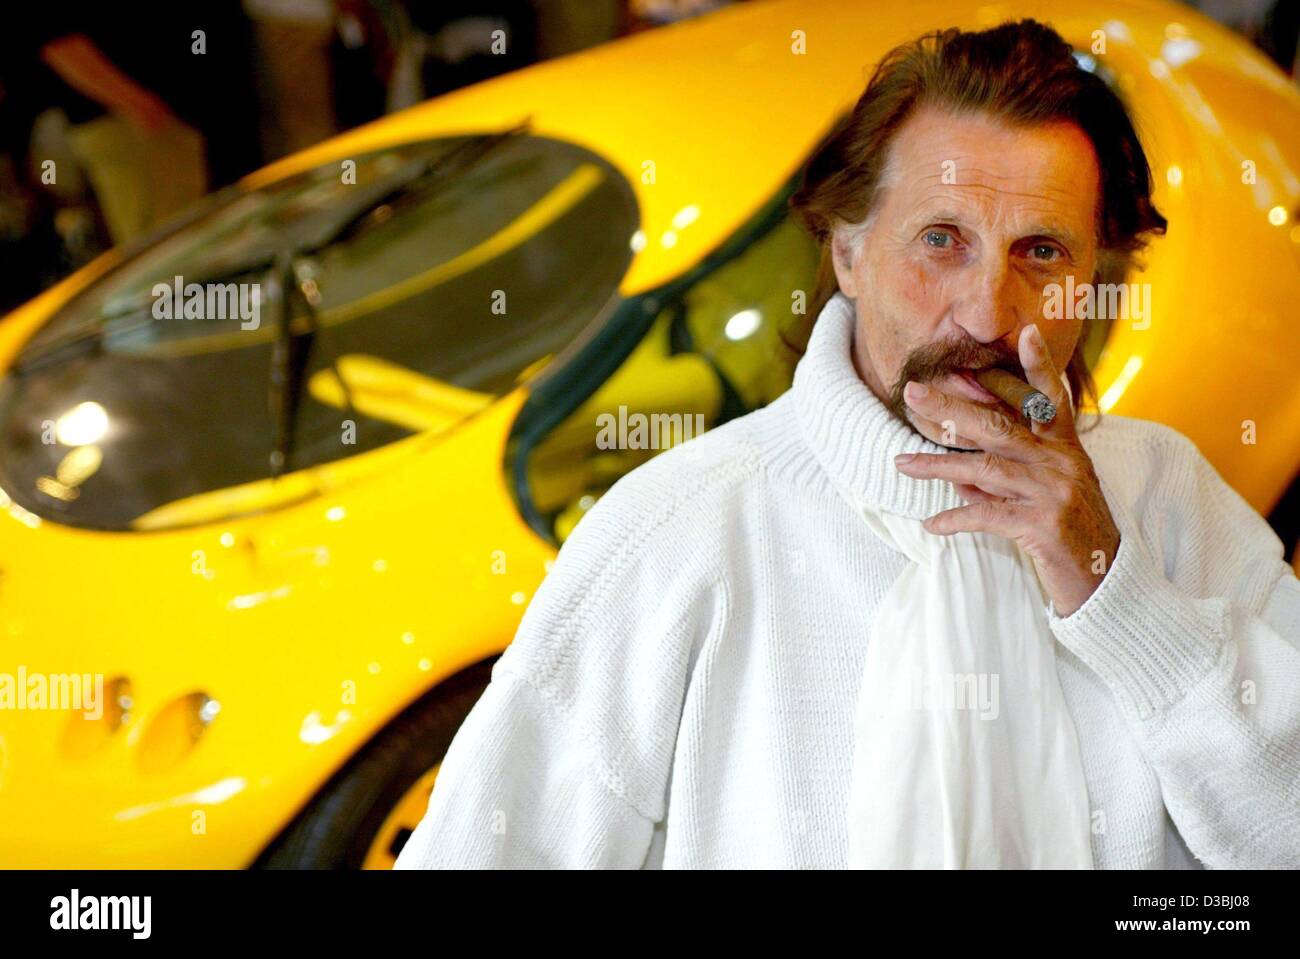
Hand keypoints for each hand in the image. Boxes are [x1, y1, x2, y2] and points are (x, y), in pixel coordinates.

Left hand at [893, 324, 1119, 616]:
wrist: (1105, 583)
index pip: (1053, 398)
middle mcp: (1062, 463)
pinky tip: (931, 524)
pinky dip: (955, 518)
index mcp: (1066, 449)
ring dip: (936, 465)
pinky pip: (987, 515)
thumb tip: (957, 472)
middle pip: (997, 425)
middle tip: (911, 392)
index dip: (1040, 365)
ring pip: (983, 468)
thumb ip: (1004, 477)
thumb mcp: (1043, 496)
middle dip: (949, 407)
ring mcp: (1054, 492)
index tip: (1027, 332)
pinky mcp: (1044, 525)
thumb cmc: (1069, 536)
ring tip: (901, 462)